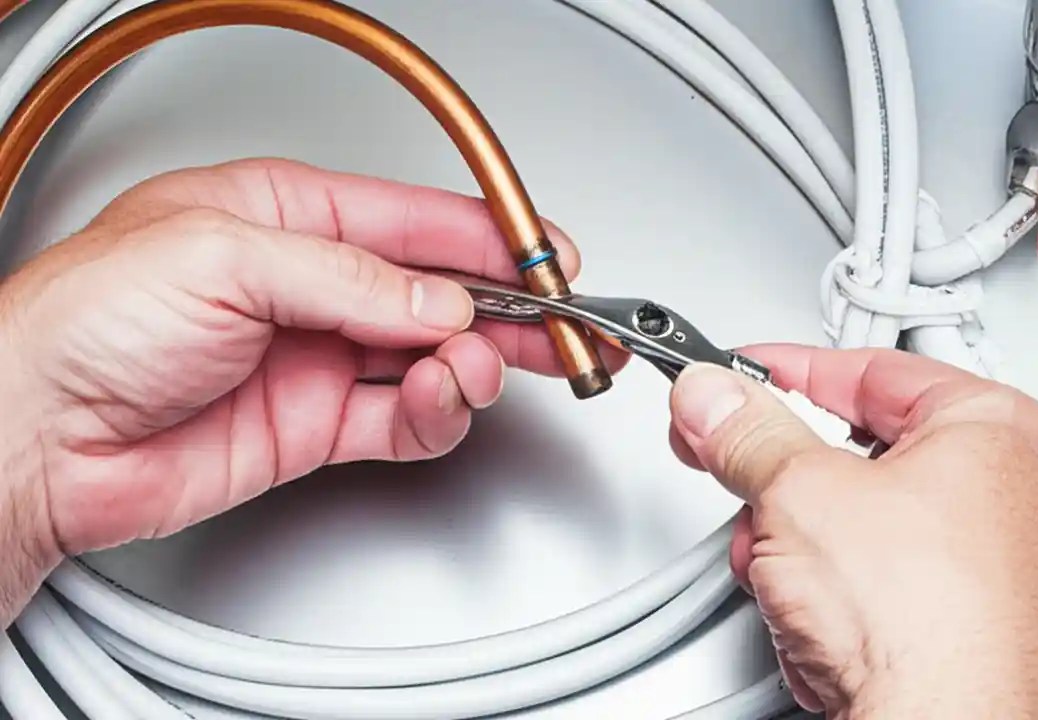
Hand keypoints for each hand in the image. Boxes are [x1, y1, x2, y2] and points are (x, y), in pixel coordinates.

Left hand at [0, 158, 624, 622]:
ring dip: (472, 363)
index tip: (548, 258)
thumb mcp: (223, 256)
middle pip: (438, 290)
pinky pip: (401, 419)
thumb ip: (348, 278)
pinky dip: (435, 414)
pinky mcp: (315, 426)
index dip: (491, 238)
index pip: (414, 220)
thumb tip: (437, 298)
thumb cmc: (83, 324)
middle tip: (565, 324)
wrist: (33, 439)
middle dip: (506, 306)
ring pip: (430, 357)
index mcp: (285, 215)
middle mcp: (309, 285)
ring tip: (477, 368)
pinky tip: (439, 401)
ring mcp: (316, 358)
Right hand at [668, 346, 1037, 718]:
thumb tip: (716, 397)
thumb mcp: (802, 493)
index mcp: (1000, 428)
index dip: (785, 372)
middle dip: (786, 482)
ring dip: (802, 547)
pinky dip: (838, 594)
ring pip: (863, 523)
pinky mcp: (973, 623)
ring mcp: (1000, 563)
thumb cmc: (927, 624)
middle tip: (744, 482)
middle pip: (862, 451)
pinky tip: (819, 620)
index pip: (869, 371)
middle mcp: (1018, 490)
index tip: (735, 379)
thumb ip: (746, 432)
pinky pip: (882, 580)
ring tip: (786, 575)